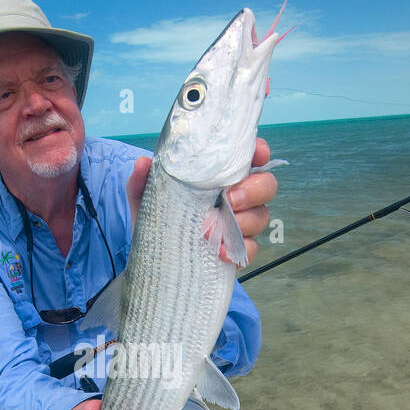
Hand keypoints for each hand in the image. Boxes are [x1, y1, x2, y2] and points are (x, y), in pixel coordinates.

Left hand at [126, 138, 277, 265]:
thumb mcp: (147, 198)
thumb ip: (143, 180)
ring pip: (262, 216)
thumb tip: (143, 163)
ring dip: (243, 221)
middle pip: (266, 185)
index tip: (257, 154)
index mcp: (219, 176)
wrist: (154, 258)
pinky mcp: (237, 249)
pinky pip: (250, 248)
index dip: (259, 152)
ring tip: (212, 229)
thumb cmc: (158, 219)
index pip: (250, 157)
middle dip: (254, 190)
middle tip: (229, 199)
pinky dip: (238, 249)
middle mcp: (237, 195)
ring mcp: (241, 223)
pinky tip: (219, 252)